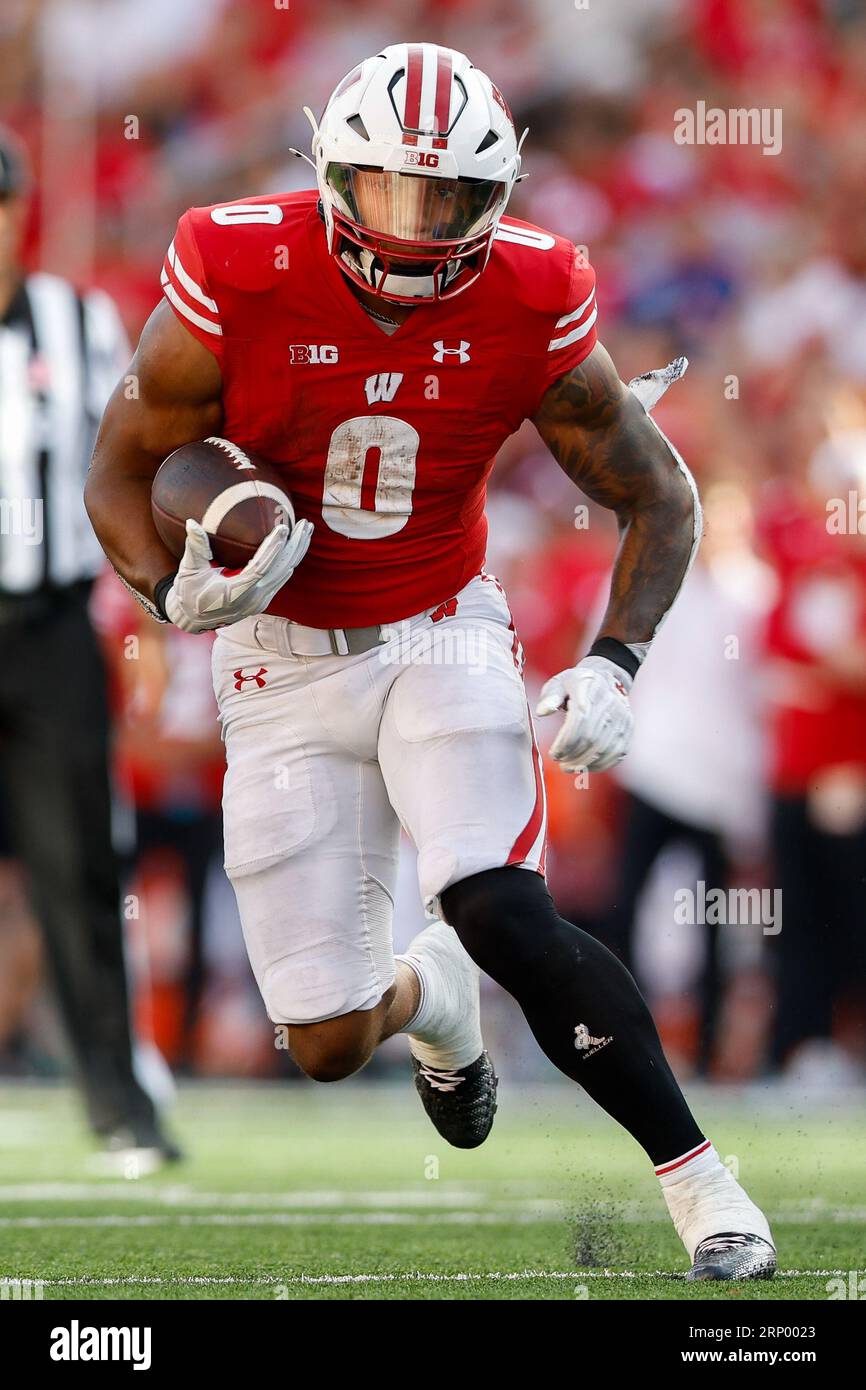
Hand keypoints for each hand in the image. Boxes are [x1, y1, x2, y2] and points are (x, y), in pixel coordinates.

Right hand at [165, 517, 312, 632]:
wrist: (193, 619)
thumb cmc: (189, 592)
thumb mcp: (189, 570)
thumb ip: (195, 547)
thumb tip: (191, 522)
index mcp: (235, 592)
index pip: (260, 568)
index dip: (273, 548)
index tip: (283, 528)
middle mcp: (253, 599)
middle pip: (281, 569)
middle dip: (295, 545)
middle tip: (305, 523)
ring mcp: (261, 601)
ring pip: (285, 573)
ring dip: (297, 551)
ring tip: (306, 529)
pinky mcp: (263, 600)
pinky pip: (281, 578)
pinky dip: (291, 560)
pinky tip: (297, 545)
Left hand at [536, 655, 633, 772]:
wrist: (606, 679)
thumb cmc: (577, 684)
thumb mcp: (559, 683)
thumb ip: (549, 696)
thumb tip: (542, 712)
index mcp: (589, 687)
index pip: (580, 718)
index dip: (566, 741)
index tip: (554, 753)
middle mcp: (610, 702)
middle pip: (592, 736)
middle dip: (573, 755)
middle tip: (561, 763)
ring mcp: (622, 716)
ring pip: (605, 748)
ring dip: (585, 763)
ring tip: (570, 767)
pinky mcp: (628, 728)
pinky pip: (617, 752)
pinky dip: (601, 764)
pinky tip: (586, 767)